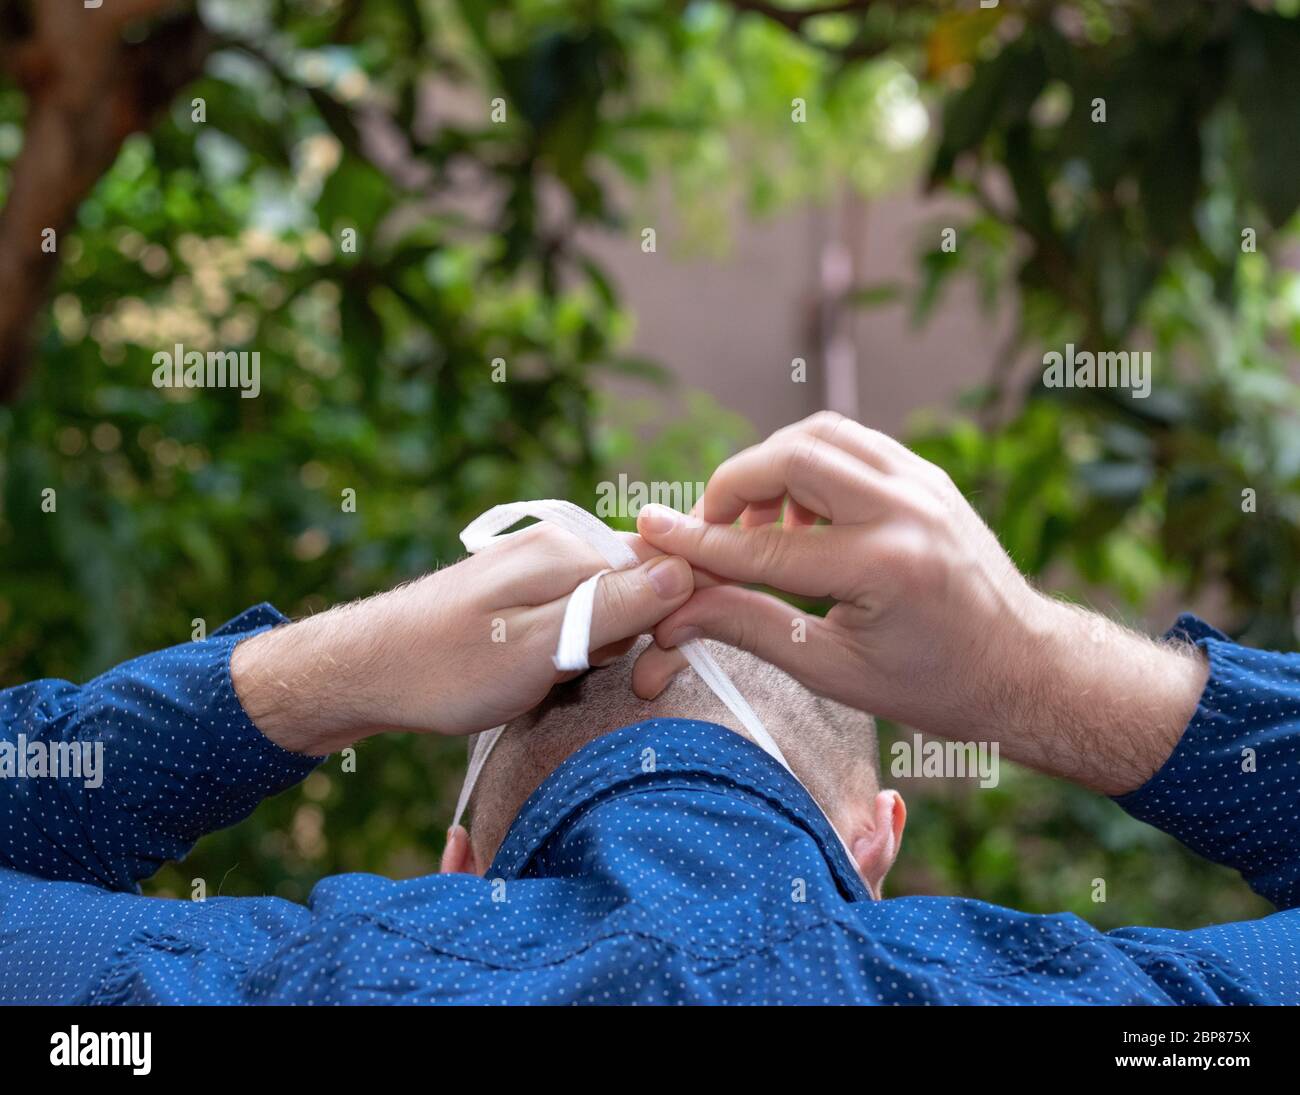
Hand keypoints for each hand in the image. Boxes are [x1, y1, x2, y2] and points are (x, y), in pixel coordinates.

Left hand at [232, 525, 692, 753]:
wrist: (363, 674)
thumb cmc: (447, 670)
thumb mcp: (539, 649)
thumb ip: (612, 607)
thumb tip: (683, 569)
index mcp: (566, 550)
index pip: (664, 569)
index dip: (675, 623)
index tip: (653, 675)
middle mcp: (556, 545)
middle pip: (640, 585)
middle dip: (641, 640)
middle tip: (610, 690)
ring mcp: (535, 567)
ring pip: (610, 606)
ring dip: (606, 650)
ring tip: (566, 687)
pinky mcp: (519, 592)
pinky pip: (576, 615)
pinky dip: (576, 649)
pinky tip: (552, 678)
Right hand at [633, 412, 1205, 794]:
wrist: (1024, 667)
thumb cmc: (934, 685)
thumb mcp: (834, 671)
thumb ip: (750, 627)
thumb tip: (676, 608)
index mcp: (885, 566)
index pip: (765, 544)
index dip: (698, 542)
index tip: (650, 531)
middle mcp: (907, 508)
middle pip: (790, 459)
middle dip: (733, 486)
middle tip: (709, 529)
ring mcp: (923, 481)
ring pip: (819, 435)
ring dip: (771, 468)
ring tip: (757, 525)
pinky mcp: (926, 474)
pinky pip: (850, 443)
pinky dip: (809, 463)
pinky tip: (800, 514)